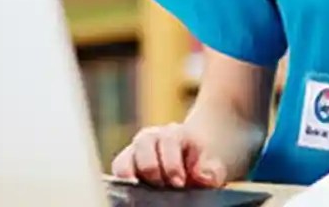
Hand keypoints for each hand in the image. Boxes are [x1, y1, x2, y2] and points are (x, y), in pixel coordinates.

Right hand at [111, 123, 227, 188]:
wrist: (189, 165)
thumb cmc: (200, 167)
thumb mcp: (212, 167)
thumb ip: (211, 171)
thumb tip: (201, 177)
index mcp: (174, 133)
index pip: (169, 141)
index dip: (172, 164)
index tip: (179, 183)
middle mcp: (151, 137)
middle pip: (143, 145)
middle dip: (152, 169)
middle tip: (163, 187)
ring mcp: (135, 150)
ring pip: (124, 159)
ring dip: (133, 177)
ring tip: (145, 193)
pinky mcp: (124, 164)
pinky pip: (116, 171)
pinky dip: (123, 183)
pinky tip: (135, 194)